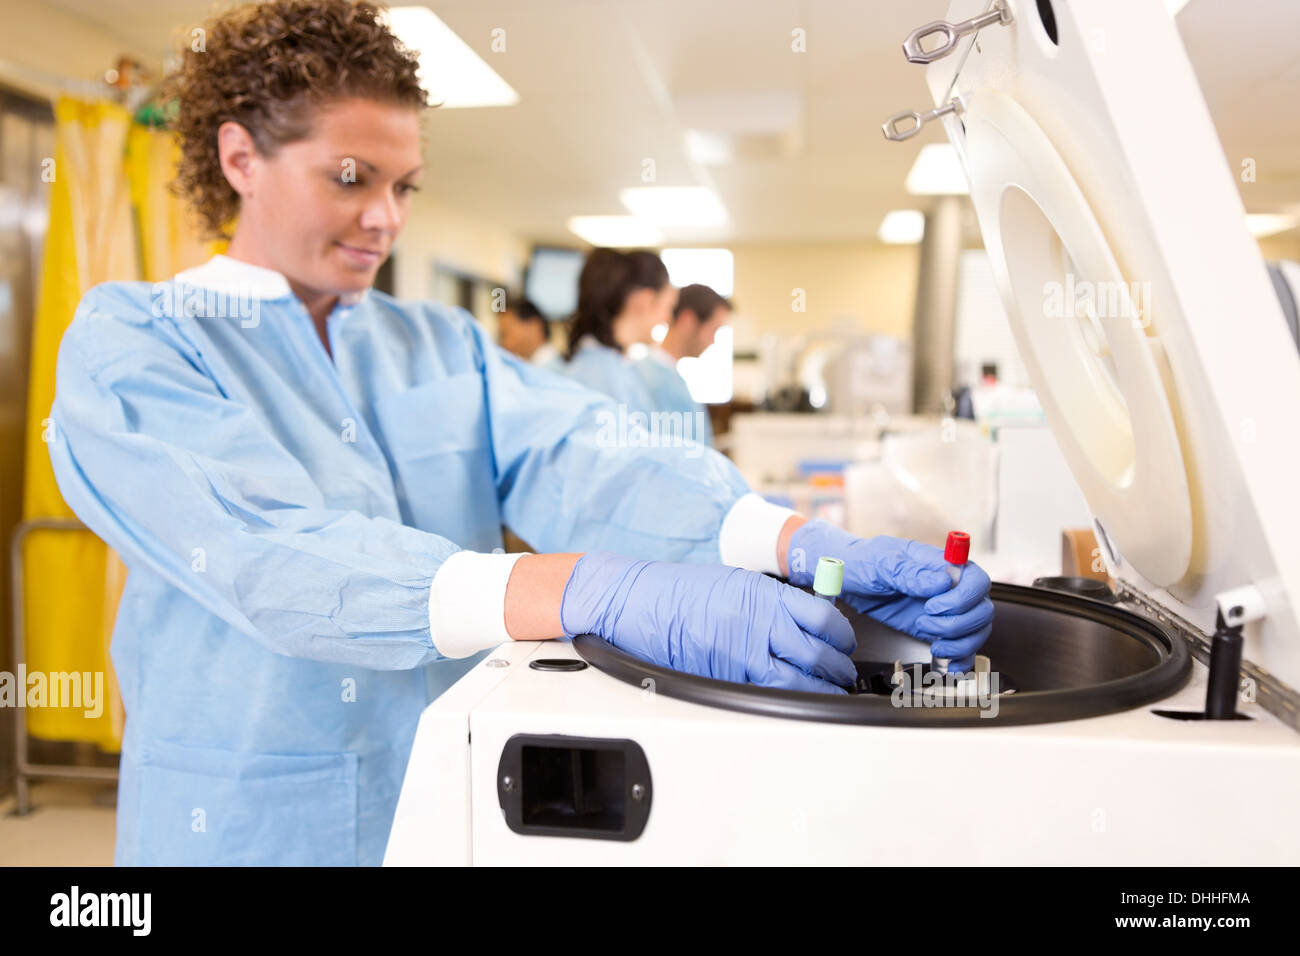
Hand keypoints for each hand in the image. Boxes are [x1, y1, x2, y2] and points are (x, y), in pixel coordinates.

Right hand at [561, 551, 857, 692]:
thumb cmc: (680, 590)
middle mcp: (757, 622)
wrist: (637, 600)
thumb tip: (806, 620)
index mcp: (764, 594)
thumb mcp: (736, 582)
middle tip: (843, 676)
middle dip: (837, 670)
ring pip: (795, 682)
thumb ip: (772, 601)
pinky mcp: (721, 677)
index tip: (844, 644)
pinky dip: (782, 701)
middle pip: (817, 654)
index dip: (841, 636)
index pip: (823, 618)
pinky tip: (789, 701)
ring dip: (818, 691)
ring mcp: (739, 653)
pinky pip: (762, 695)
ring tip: (825, 693)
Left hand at [788, 520, 992, 671]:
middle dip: (957, 624)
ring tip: (933, 644)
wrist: (845, 579)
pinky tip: (946, 662)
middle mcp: (949, 587)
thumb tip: (941, 581)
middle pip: (982, 609)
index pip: (976, 579)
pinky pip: (963, 646)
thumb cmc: (863, 562)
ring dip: (960, 643)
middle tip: (925, 623)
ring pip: (977, 630)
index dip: (963, 598)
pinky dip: (961, 658)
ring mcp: (944, 610)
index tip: (933, 606)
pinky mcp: (936, 629)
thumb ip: (910, 573)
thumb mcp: (881, 563)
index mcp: (940, 565)